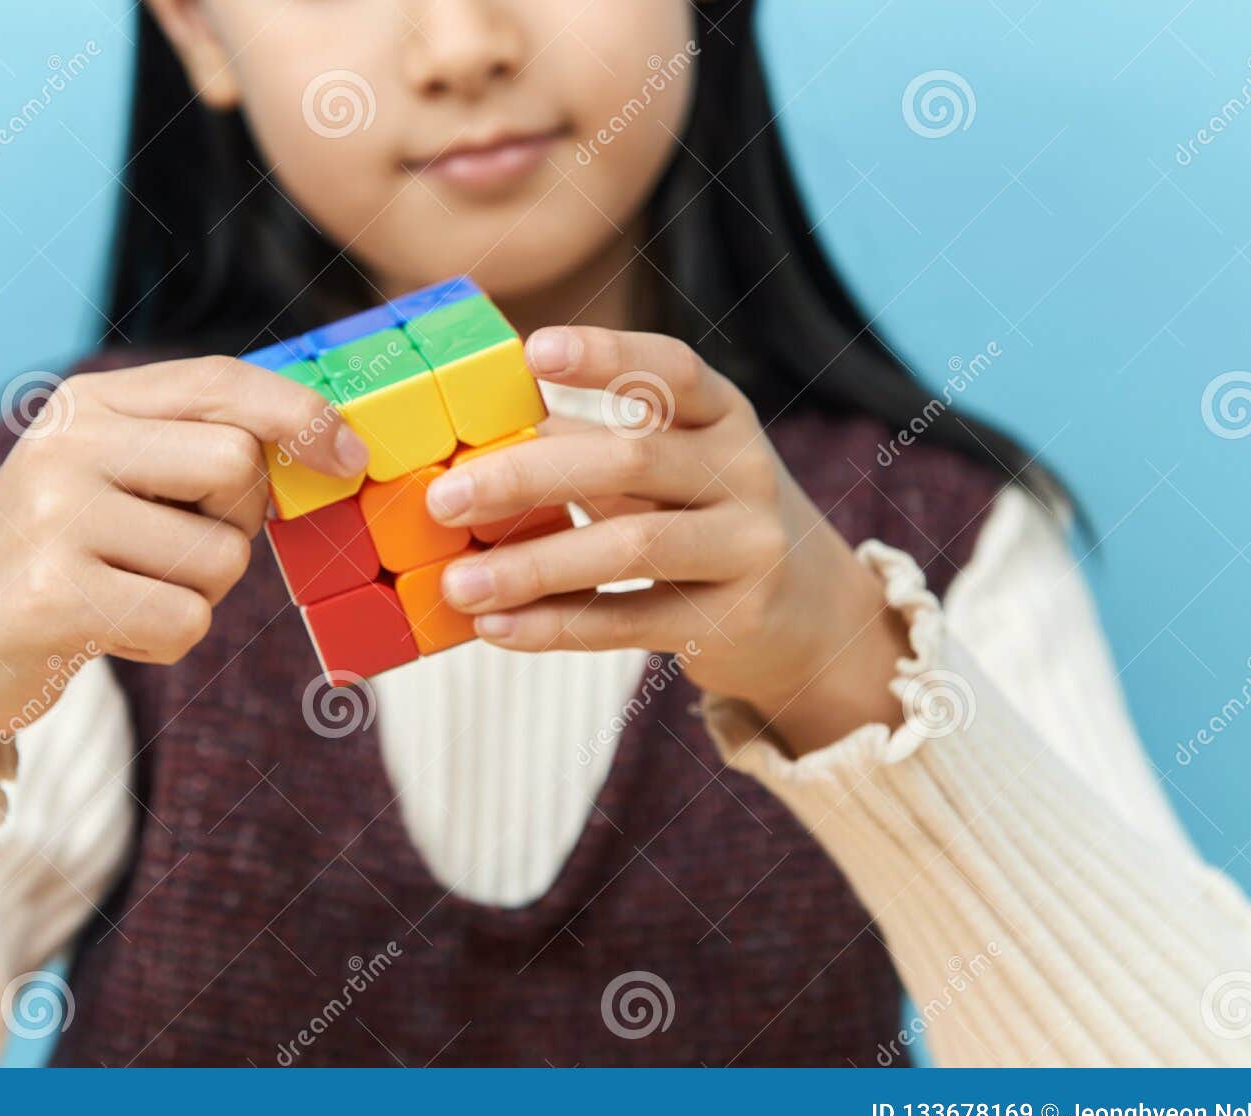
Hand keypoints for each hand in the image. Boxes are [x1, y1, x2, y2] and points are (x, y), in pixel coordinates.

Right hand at [0, 355, 365, 902]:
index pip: (223, 382)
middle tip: (172, 546)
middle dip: (235, 523)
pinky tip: (107, 627)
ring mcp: (55, 516)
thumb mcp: (113, 478)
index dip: (301, 414)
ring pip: (220, 557)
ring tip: (124, 589)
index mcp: (88, 403)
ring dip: (196, 591)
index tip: (351, 455)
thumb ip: (197, 448)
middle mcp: (67, 444)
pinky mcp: (53, 595)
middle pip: (237, 468)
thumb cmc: (61, 562)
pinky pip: (186, 621)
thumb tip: (328, 444)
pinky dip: (165, 639)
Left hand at [425, 327, 909, 752]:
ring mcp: (748, 547)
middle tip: (445, 498)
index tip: (533, 352)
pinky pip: (631, 622)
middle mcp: (745, 471)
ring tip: (456, 582)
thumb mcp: (666, 468)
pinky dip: (556, 626)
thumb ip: (586, 448)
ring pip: (631, 548)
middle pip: (632, 460)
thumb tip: (469, 447)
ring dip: (532, 566)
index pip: (671, 370)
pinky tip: (496, 627)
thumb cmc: (701, 518)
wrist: (804, 613)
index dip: (605, 355)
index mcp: (722, 416)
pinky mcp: (734, 619)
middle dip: (527, 477)